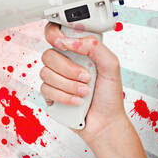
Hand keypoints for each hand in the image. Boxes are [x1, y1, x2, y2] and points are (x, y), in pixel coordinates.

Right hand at [40, 22, 129, 147]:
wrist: (106, 123)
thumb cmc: (109, 96)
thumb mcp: (111, 66)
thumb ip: (95, 47)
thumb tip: (71, 41)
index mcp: (78, 52)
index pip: (56, 34)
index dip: (54, 35)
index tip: (63, 44)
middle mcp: (65, 64)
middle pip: (48, 55)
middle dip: (68, 69)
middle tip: (86, 77)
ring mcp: (56, 80)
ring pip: (45, 74)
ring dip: (68, 85)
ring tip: (84, 92)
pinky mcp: (50, 95)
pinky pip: (45, 90)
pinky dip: (64, 97)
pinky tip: (76, 101)